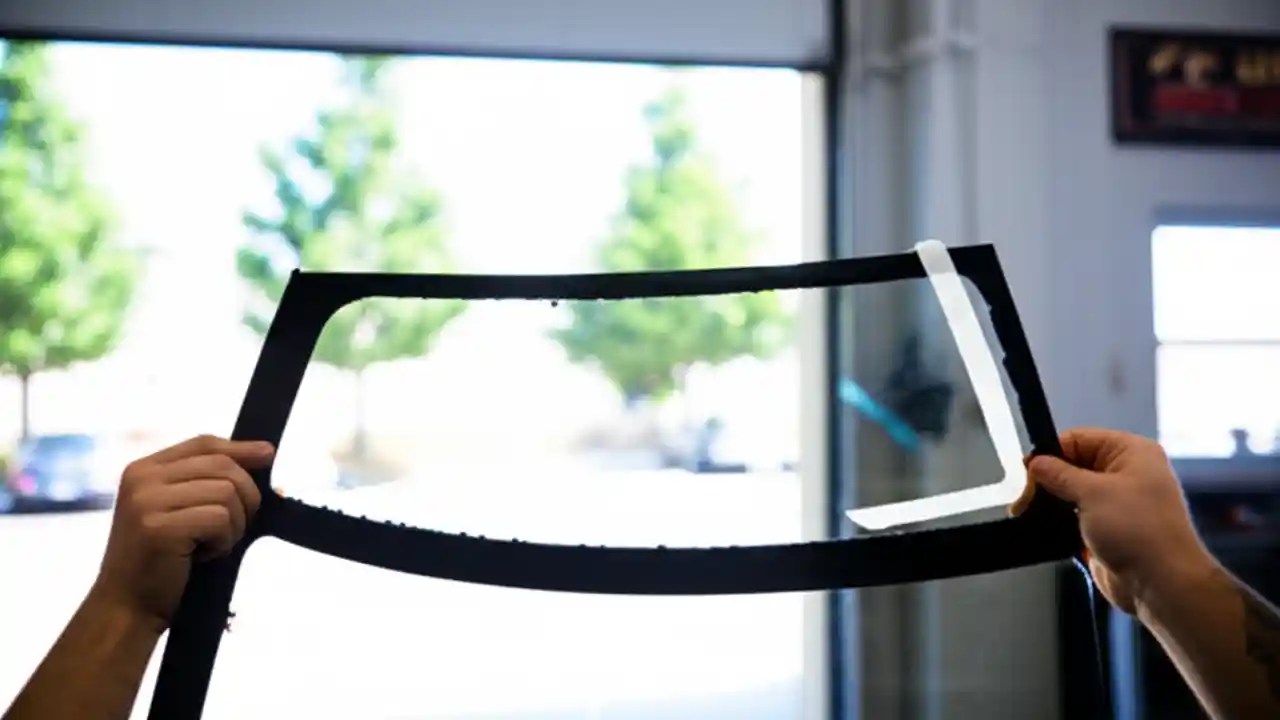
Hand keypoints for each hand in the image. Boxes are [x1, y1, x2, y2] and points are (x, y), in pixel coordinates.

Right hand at [90, 435, 273, 630]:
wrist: (126, 608)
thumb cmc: (162, 562)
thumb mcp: (178, 511)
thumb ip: (206, 481)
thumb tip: (266, 454)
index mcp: (142, 469)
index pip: (203, 443)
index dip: (241, 448)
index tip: (269, 454)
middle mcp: (141, 478)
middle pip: (222, 466)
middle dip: (245, 497)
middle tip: (234, 528)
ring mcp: (147, 501)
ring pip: (227, 492)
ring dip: (234, 525)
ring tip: (211, 545)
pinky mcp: (159, 527)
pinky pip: (221, 518)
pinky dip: (223, 541)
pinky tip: (202, 556)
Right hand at [1012, 428, 1213, 614]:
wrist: (1161, 583)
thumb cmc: (1135, 529)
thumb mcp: (1092, 493)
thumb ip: (1058, 475)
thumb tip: (1035, 463)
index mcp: (1130, 452)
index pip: (1079, 439)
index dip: (1051, 453)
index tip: (1027, 472)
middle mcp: (1126, 473)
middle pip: (1073, 465)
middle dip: (1047, 481)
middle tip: (1024, 499)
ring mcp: (1117, 503)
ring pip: (1072, 493)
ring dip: (1050, 503)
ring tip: (1025, 514)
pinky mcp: (1108, 529)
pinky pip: (1076, 517)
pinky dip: (1058, 522)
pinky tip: (1040, 529)